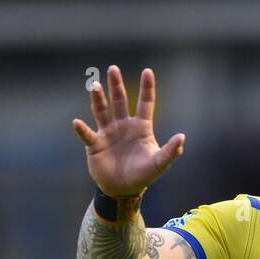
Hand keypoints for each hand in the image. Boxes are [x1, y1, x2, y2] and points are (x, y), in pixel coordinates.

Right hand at [72, 65, 184, 197]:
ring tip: (94, 85)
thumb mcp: (159, 164)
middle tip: (113, 69)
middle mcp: (123, 125)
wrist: (123, 190)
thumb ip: (170, 151)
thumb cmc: (142, 175)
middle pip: (119, 100)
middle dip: (116, 85)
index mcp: (140, 127)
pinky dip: (82, 130)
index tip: (148, 71)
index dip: (147, 88)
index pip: (145, 103)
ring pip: (102, 111)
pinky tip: (77, 123)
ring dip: (98, 99)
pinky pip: (87, 135)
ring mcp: (108, 132)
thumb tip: (182, 137)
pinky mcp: (95, 144)